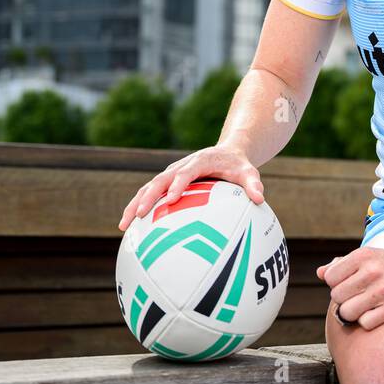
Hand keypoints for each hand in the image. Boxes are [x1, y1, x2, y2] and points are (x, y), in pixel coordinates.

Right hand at [118, 143, 263, 230]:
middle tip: (139, 215)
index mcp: (199, 162)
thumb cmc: (238, 166)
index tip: (172, 199)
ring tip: (123, 226)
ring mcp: (171, 174)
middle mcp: (180, 166)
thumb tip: (260, 199)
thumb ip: (253, 184)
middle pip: (160, 180)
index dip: (178, 184)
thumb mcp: (249, 172)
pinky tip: (129, 230)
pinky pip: (149, 195)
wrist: (226, 154)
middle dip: (148, 197)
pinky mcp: (167, 183)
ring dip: (135, 204)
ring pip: (148, 188)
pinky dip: (138, 208)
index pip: (186, 172)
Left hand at [316, 246, 383, 330]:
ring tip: (367, 307)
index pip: (330, 278)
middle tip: (361, 297)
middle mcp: (373, 270)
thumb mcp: (371, 256)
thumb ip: (344, 264)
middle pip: (337, 297)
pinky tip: (379, 314)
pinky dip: (369, 322)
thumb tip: (320, 273)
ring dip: (355, 314)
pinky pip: (366, 323)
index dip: (338, 284)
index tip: (351, 285)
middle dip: (346, 300)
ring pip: (348, 313)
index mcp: (364, 255)